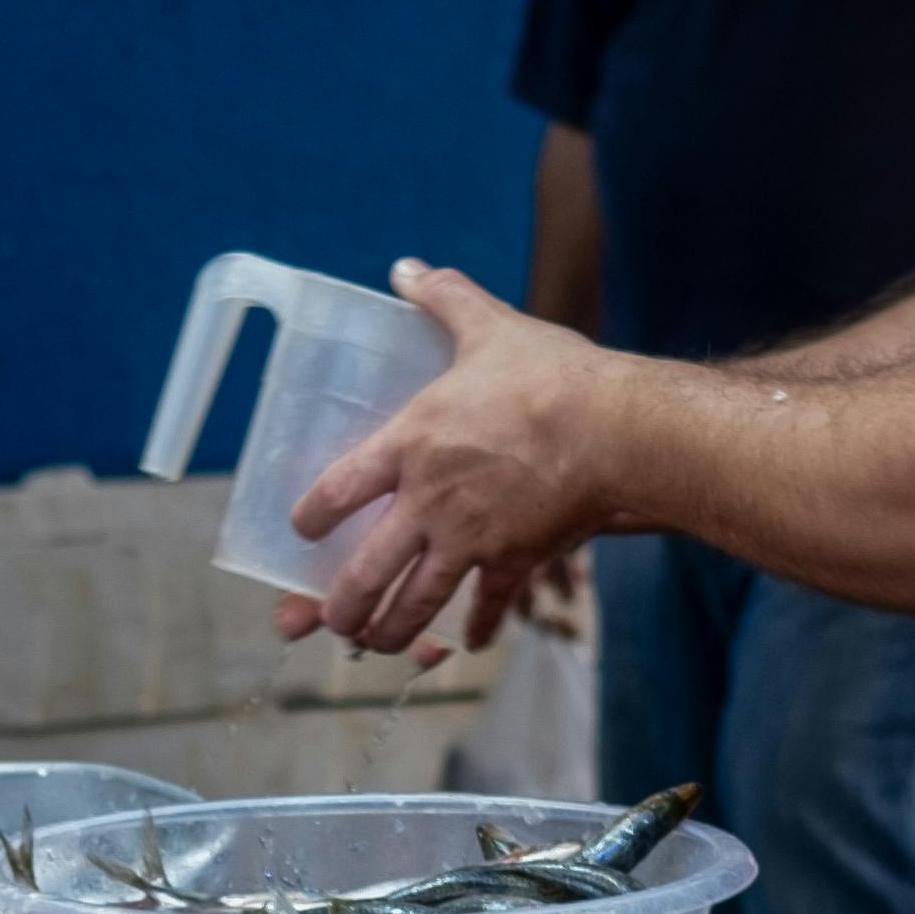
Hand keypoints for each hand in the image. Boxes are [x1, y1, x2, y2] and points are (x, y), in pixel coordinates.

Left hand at [283, 262, 622, 659]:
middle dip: (339, 606)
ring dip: (390, 632)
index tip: (300, 529)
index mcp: (410, 445)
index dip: (311, 514)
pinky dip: (476, 628)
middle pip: (364, 572)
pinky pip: (488, 605)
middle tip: (327, 620)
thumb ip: (445, 298)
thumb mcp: (489, 326)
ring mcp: (469, 539)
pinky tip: (467, 643)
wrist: (615, 429)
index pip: (338, 488)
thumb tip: (407, 268)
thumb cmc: (551, 375)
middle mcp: (428, 502)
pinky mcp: (515, 559)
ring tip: (375, 645)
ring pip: (415, 603)